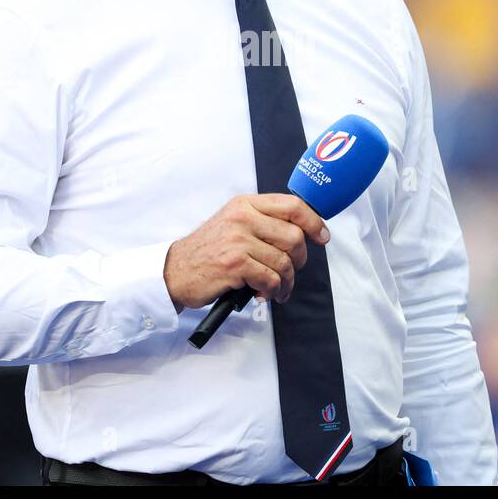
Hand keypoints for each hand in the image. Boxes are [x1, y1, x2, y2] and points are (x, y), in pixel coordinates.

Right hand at [162, 194, 330, 312]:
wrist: (175, 270)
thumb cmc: (207, 251)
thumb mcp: (232, 223)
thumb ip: (262, 222)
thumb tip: (300, 232)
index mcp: (245, 204)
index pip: (292, 205)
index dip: (313, 221)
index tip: (322, 236)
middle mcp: (243, 217)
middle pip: (294, 236)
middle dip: (299, 260)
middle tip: (291, 270)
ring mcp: (239, 240)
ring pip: (284, 262)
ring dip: (286, 282)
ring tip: (278, 289)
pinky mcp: (235, 264)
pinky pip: (271, 279)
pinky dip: (273, 291)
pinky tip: (264, 294)